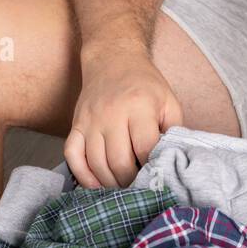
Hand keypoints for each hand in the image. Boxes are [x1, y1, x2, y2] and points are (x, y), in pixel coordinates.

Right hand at [65, 47, 183, 187]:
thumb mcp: (168, 101)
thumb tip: (173, 162)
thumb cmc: (145, 84)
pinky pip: (72, 157)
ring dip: (110, 183)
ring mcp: (90, 121)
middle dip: (131, 181)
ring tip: (123, 188)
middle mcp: (111, 114)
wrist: (113, 59)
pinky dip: (83, 175)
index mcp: (139, 107)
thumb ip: (174, 131)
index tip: (157, 176)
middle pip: (118, 162)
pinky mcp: (75, 125)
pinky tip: (97, 184)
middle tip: (139, 187)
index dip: (151, 168)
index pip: (144, 149)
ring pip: (96, 164)